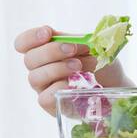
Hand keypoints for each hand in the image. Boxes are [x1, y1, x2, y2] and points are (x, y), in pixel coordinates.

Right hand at [14, 24, 130, 117]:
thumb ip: (79, 41)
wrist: (114, 84)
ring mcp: (44, 88)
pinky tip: (74, 85)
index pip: (23, 43)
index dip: (31, 37)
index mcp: (44, 50)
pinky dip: (59, 88)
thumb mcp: (92, 46)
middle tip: (72, 49)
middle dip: (51, 51)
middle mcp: (39, 69)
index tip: (48, 32)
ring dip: (57, 69)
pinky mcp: (52, 105)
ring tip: (79, 66)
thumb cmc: (99, 63)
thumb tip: (72, 42)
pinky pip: (44, 98)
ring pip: (35, 78)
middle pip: (29, 59)